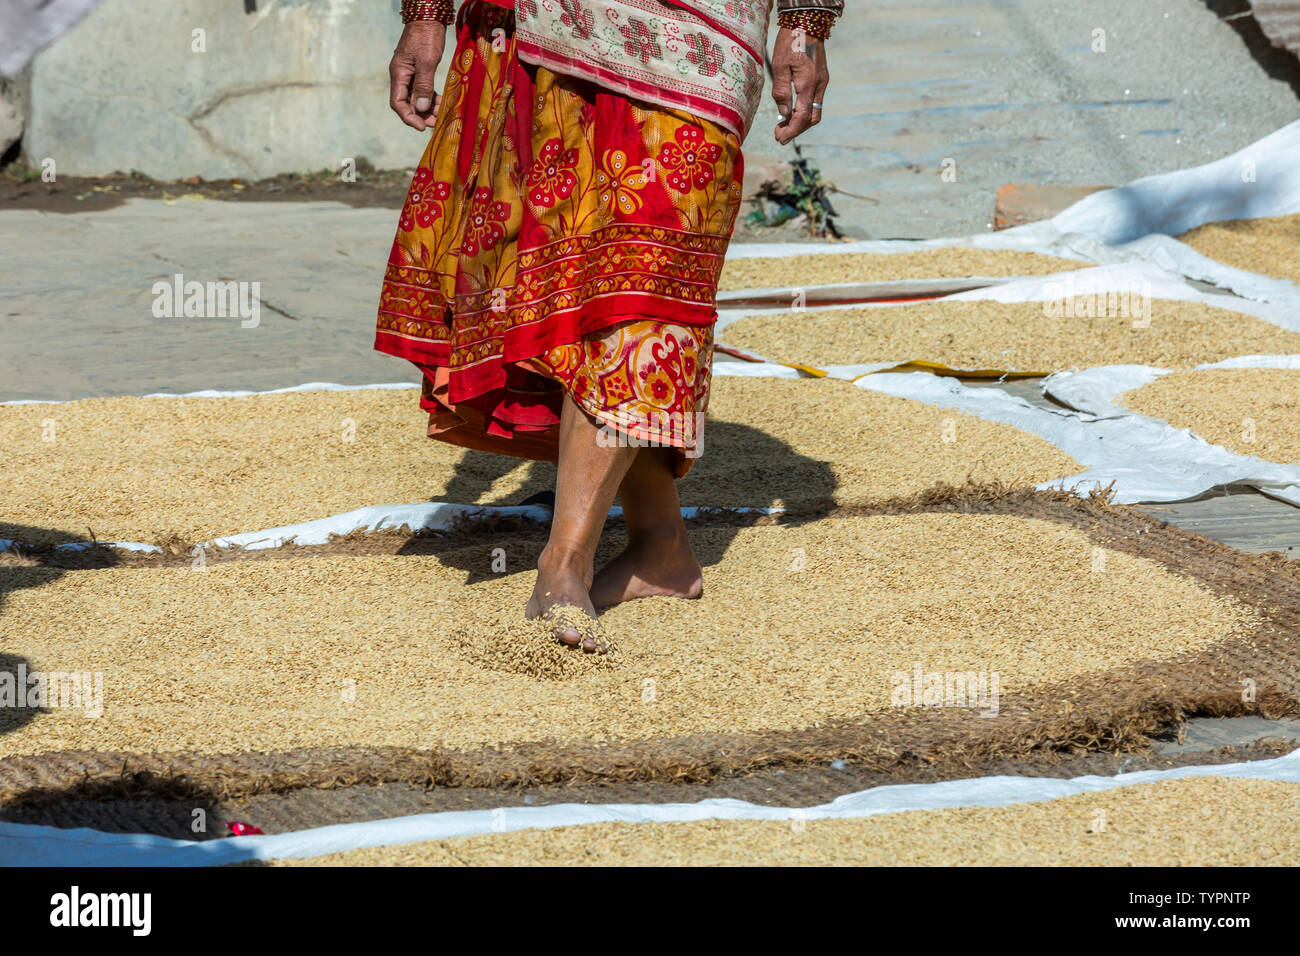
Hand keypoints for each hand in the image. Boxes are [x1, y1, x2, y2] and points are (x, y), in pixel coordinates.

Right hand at [389, 22, 446, 130]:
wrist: (429, 17)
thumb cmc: (426, 36)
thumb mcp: (426, 62)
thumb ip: (423, 85)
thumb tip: (422, 108)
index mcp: (399, 74)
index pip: (398, 103)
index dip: (409, 117)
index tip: (423, 127)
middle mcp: (402, 76)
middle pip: (408, 103)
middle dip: (421, 115)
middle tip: (436, 123)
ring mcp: (411, 74)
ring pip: (417, 97)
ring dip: (428, 108)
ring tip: (441, 115)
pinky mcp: (420, 71)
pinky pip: (424, 89)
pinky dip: (432, 98)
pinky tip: (441, 103)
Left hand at [770, 27, 828, 145]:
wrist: (807, 23)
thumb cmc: (790, 41)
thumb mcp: (779, 65)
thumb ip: (781, 90)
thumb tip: (784, 112)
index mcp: (809, 83)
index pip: (803, 116)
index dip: (791, 130)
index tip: (779, 138)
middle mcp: (819, 85)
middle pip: (812, 119)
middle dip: (796, 130)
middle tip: (779, 136)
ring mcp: (822, 82)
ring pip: (815, 112)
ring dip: (800, 122)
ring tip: (783, 126)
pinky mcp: (821, 79)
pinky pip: (814, 102)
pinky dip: (804, 111)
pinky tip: (791, 111)